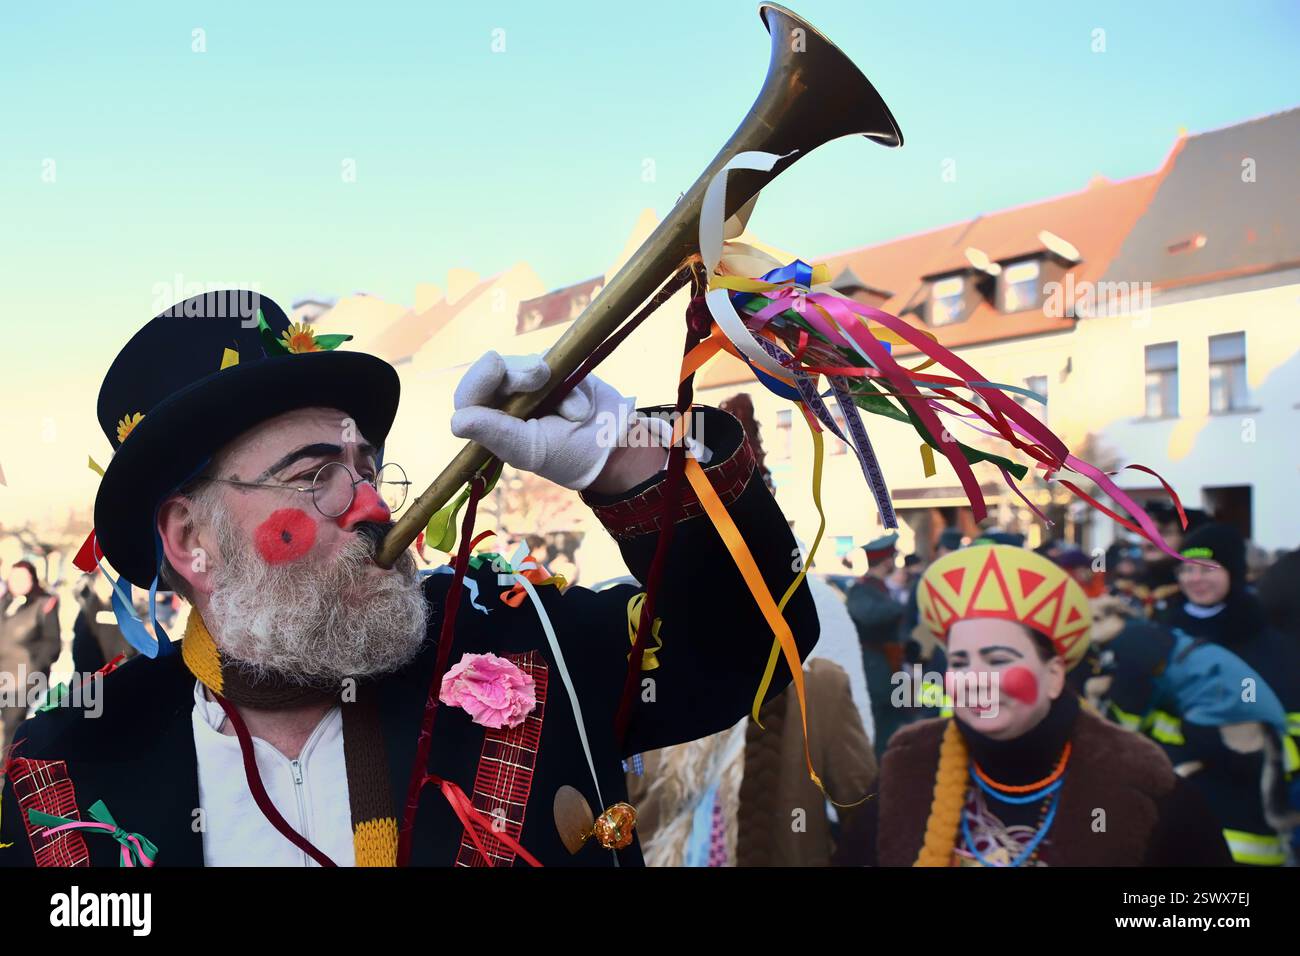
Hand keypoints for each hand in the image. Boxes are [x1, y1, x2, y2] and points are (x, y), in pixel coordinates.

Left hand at [450, 351, 639, 490]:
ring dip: (545, 378)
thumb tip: (456, 421)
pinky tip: (579, 404)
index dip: (479, 378)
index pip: (470, 397)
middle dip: (517, 372)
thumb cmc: (569, 457)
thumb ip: (495, 433)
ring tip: (571, 408)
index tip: (496, 365)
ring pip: (524, 361)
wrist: (616, 446)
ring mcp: (532, 384)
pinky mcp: (556, 369)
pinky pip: (554, 359)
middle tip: (539, 376)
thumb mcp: (529, 449)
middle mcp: (507, 401)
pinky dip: (569, 380)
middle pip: (497, 371)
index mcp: (492, 425)